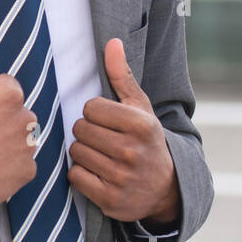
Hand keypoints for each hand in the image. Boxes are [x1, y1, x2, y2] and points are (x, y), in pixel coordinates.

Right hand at [0, 24, 38, 207]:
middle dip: (1, 117)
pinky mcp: (26, 174)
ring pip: (22, 137)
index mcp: (9, 97)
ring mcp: (27, 149)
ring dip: (7, 140)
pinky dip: (9, 164)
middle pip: (17, 112)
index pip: (8, 86)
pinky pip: (23, 163)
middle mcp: (25, 121)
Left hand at [66, 38, 179, 224]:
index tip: (108, 121)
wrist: (165, 188)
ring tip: (102, 155)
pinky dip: (81, 174)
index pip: (90, 108)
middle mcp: (132, 151)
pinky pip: (75, 177)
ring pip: (76, 152)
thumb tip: (112, 42)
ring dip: (84, 153)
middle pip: (80, 129)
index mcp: (141, 125)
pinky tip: (97, 173)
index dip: (95, 113)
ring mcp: (122, 177)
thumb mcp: (140, 108)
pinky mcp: (110, 200)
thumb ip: (122, 76)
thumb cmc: (145, 140)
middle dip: (87, 133)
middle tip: (103, 140)